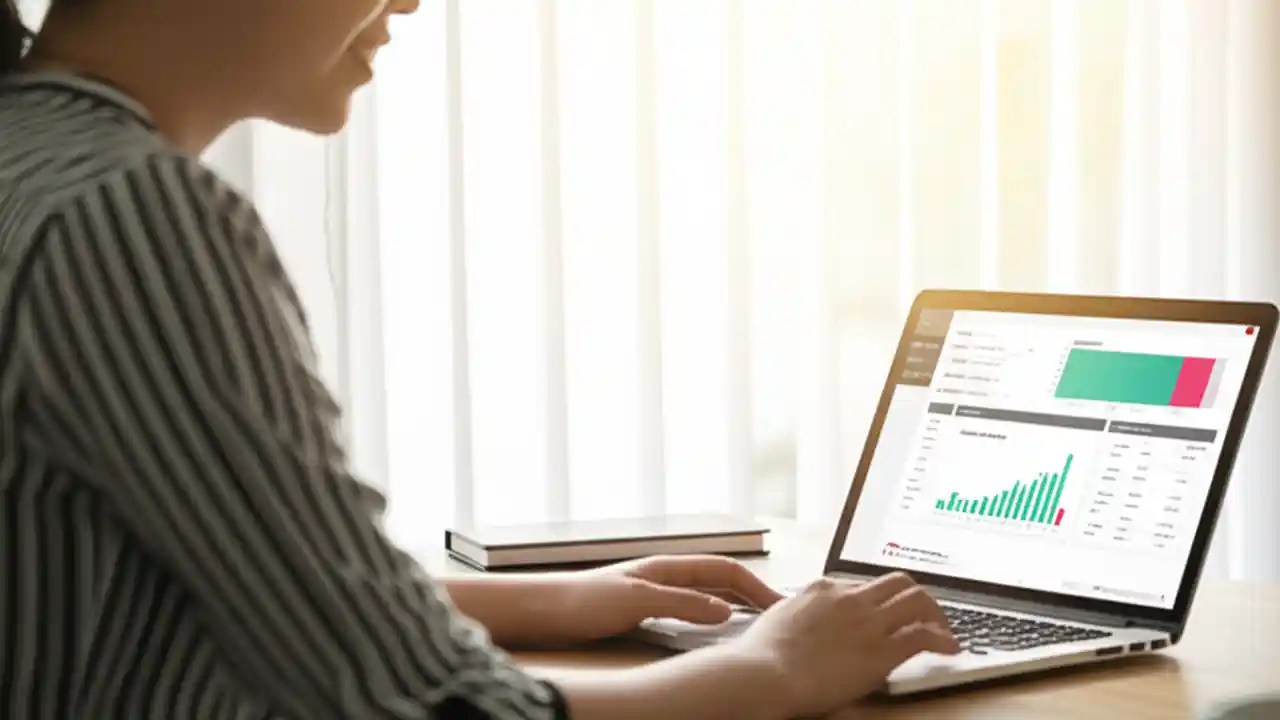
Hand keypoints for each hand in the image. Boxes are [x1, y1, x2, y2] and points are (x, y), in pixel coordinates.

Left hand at [557, 555, 785, 642]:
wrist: (542, 610)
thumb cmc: (583, 600)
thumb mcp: (638, 601)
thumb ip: (683, 604)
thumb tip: (727, 610)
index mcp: (668, 566)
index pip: (726, 569)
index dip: (756, 586)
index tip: (780, 607)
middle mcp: (666, 576)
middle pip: (721, 581)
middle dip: (751, 594)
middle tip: (779, 617)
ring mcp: (655, 593)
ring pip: (707, 597)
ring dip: (733, 607)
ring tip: (756, 625)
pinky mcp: (644, 612)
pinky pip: (688, 613)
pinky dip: (709, 620)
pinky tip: (713, 635)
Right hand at [729, 572, 958, 717]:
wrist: (765, 672)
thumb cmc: (761, 655)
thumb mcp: (776, 620)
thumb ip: (797, 613)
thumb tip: (800, 620)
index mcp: (822, 588)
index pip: (861, 584)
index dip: (878, 600)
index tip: (883, 612)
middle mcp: (850, 597)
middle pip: (897, 582)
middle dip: (915, 596)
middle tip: (923, 614)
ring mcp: (868, 620)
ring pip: (918, 599)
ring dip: (935, 613)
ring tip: (943, 629)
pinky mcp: (882, 649)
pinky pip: (924, 635)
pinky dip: (943, 639)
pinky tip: (950, 649)